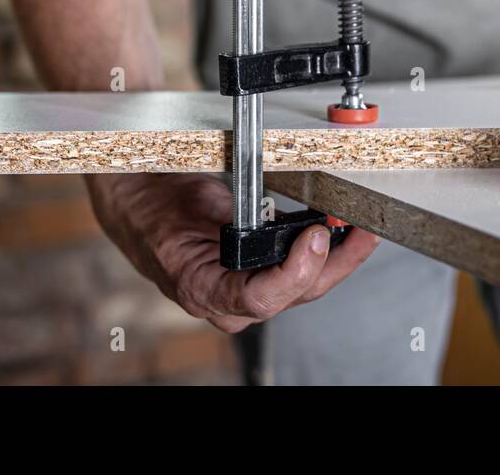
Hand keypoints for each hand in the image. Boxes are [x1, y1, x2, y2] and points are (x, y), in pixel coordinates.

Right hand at [85, 173, 379, 332]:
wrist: (136, 198)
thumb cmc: (154, 203)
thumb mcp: (191, 203)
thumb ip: (233, 221)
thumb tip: (274, 221)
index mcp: (201, 287)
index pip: (261, 299)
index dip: (297, 271)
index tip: (318, 233)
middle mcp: (226, 300)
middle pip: (296, 294)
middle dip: (336, 262)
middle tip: (359, 226)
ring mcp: (243, 291)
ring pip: (304, 287)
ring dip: (338, 258)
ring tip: (362, 226)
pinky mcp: (255, 275)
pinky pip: (297, 272)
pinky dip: (322, 252)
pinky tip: (342, 230)